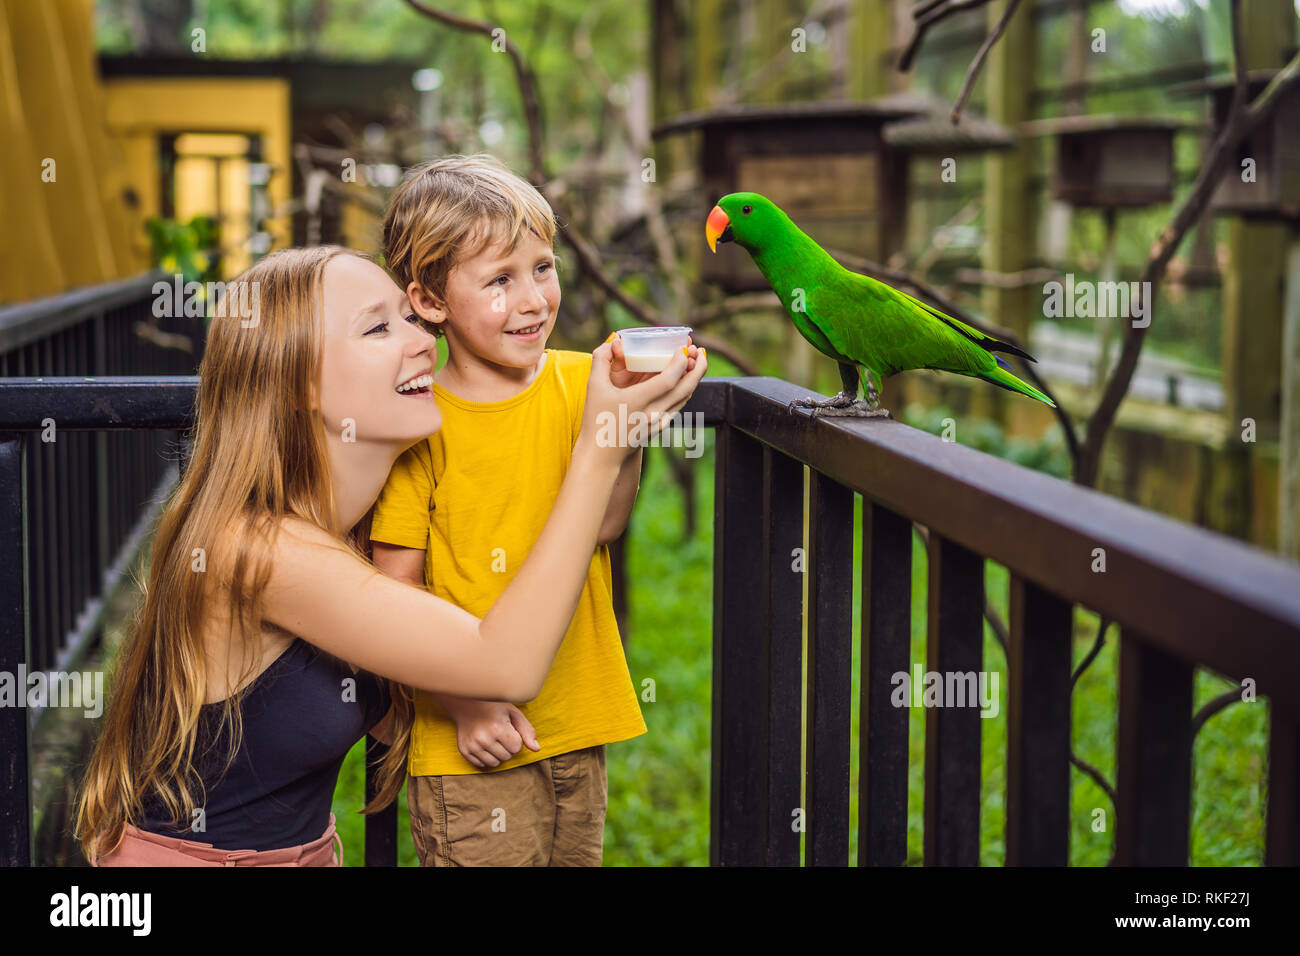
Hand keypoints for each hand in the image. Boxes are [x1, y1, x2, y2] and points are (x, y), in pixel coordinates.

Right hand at [441, 697, 540, 768]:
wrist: (466, 703)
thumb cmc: (494, 707)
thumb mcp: (513, 713)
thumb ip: (527, 731)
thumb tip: (536, 749)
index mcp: (498, 728)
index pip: (517, 748)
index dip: (516, 739)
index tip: (509, 729)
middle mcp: (484, 739)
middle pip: (507, 757)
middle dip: (507, 747)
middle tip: (500, 733)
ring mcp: (472, 746)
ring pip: (495, 763)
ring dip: (497, 754)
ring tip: (493, 739)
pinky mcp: (464, 750)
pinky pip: (482, 765)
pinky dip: (486, 757)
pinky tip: (484, 744)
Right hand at [581, 336, 707, 462]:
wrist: (601, 456)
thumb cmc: (596, 421)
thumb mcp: (594, 387)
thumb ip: (601, 359)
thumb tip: (614, 340)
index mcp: (638, 402)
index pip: (668, 380)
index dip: (680, 362)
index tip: (684, 348)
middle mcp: (653, 413)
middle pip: (686, 388)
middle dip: (698, 367)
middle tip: (701, 350)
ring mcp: (659, 422)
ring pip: (686, 397)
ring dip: (695, 378)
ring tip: (698, 361)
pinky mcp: (660, 428)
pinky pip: (679, 406)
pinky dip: (686, 390)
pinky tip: (685, 381)